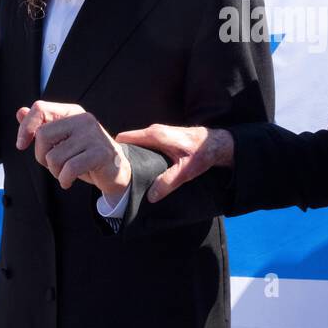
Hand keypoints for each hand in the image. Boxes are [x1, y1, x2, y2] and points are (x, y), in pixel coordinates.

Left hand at [16, 102, 129, 200]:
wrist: (115, 170)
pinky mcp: (101, 153)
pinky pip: (69, 169)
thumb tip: (20, 112)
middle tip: (54, 164)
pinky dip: (64, 180)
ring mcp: (93, 135)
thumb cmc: (84, 155)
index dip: (25, 127)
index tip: (21, 145)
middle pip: (42, 135)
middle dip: (41, 156)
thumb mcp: (61, 140)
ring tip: (66, 172)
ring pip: (54, 157)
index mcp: (72, 112)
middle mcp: (83, 119)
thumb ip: (42, 126)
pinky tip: (69, 181)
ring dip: (55, 172)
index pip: (40, 109)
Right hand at [113, 124, 232, 202]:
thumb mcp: (185, 170)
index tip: (110, 165)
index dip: (116, 150)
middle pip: (128, 142)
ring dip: (132, 156)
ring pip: (136, 145)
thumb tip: (151, 196)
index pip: (125, 138)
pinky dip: (141, 155)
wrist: (217, 144)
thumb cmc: (202, 153)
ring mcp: (157, 134)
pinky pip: (144, 146)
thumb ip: (168, 182)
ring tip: (127, 173)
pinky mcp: (162, 139)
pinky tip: (141, 169)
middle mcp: (153, 131)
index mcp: (154, 135)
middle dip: (122, 155)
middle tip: (116, 174)